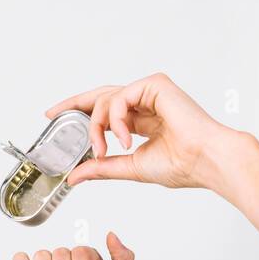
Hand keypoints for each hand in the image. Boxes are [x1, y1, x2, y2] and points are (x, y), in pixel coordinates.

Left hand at [44, 72, 236, 190]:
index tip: (56, 118)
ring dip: (97, 127)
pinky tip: (124, 140)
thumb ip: (103, 168)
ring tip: (102, 150)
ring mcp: (150, 92)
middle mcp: (145, 103)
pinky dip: (115, 120)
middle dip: (74, 106)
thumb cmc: (183, 165)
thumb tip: (76, 175)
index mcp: (143, 121)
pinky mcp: (154, 85)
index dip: (81, 113)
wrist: (205, 161)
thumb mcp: (130, 167)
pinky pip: (120, 98)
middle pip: (100, 97)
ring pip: (106, 99)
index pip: (105, 111)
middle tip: (53, 114)